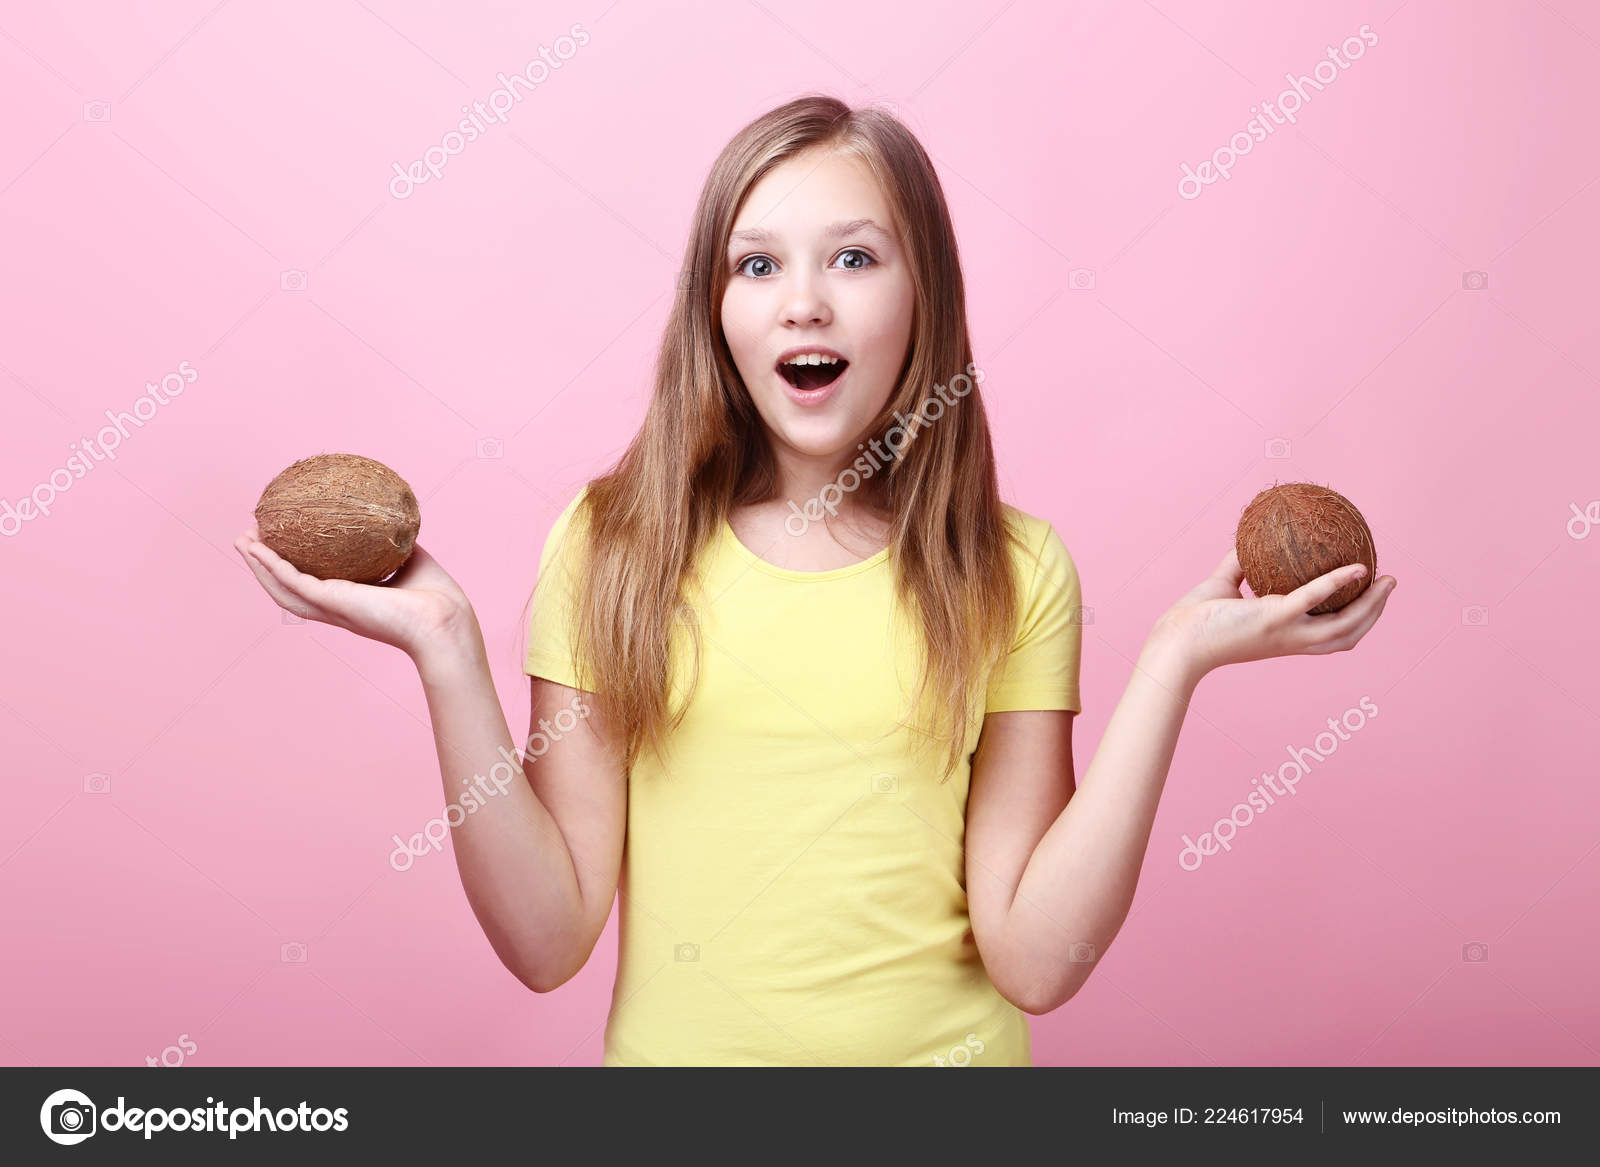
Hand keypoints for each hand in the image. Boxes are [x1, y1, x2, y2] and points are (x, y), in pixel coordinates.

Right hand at [234, 528, 476, 658]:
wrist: (444, 620)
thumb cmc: (437, 598)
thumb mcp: (413, 559)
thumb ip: (396, 541)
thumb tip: (391, 516)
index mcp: (351, 600)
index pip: (314, 582)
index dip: (292, 564)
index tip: (280, 540)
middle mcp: (336, 607)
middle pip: (288, 586)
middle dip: (264, 565)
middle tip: (248, 537)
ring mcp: (331, 607)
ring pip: (281, 588)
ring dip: (258, 566)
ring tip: (241, 541)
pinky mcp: (332, 603)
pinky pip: (293, 582)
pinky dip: (272, 567)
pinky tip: (258, 549)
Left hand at [1153, 549, 1396, 678]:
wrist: (1176, 642)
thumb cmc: (1194, 619)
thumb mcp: (1224, 587)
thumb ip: (1238, 565)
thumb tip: (1248, 538)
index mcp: (1284, 637)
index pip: (1329, 635)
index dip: (1354, 619)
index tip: (1368, 595)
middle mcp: (1291, 640)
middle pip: (1348, 635)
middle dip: (1375, 613)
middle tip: (1390, 585)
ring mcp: (1285, 632)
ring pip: (1344, 625)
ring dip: (1371, 604)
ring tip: (1387, 579)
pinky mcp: (1273, 619)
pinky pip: (1313, 598)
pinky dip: (1338, 583)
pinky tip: (1357, 567)